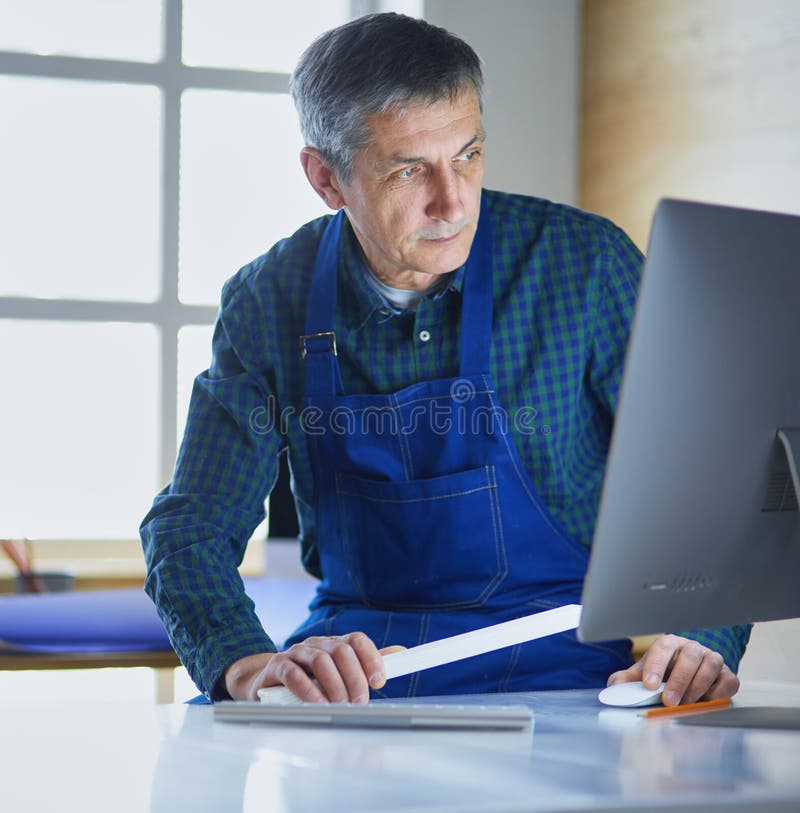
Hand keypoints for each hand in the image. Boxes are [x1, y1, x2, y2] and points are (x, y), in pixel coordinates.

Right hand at [224, 632, 402, 702]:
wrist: (265, 682)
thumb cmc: (308, 680)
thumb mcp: (337, 672)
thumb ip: (365, 663)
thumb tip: (400, 653)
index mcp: (334, 643)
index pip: (357, 640)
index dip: (371, 658)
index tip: (380, 681)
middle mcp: (317, 644)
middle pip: (342, 650)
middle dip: (355, 678)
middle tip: (359, 702)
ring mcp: (296, 652)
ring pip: (321, 660)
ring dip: (335, 686)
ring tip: (341, 706)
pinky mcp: (278, 665)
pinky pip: (294, 673)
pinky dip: (309, 690)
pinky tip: (318, 704)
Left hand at [606, 633, 739, 705]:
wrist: (689, 676)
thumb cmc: (664, 673)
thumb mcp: (644, 674)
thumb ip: (628, 679)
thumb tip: (614, 686)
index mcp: (669, 644)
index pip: (662, 647)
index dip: (655, 665)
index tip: (649, 685)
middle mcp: (692, 648)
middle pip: (689, 656)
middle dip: (679, 680)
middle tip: (669, 701)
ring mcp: (711, 659)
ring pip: (710, 665)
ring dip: (697, 686)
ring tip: (686, 704)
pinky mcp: (727, 675)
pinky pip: (729, 680)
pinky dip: (720, 692)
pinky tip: (708, 702)